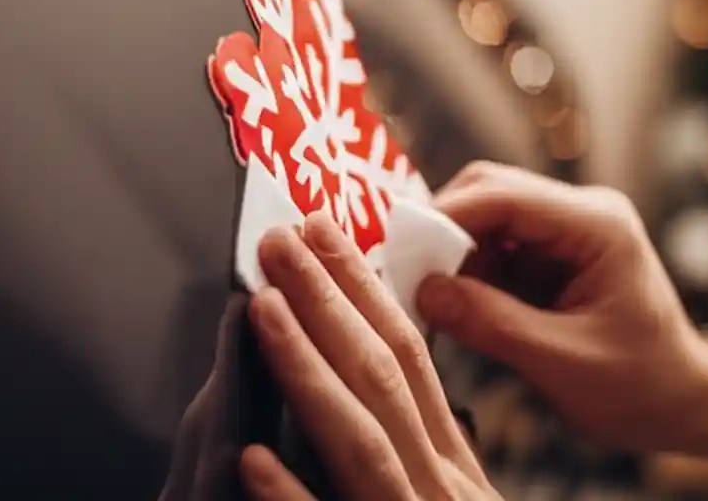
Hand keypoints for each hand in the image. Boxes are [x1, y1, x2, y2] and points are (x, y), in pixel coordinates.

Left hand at [241, 211, 500, 500]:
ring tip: (262, 307)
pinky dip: (291, 493)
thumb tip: (370, 381)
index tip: (319, 232)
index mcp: (455, 466)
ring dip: (308, 371)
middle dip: (327, 302)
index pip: (408, 358)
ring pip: (360, 442)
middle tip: (278, 239)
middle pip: (382, 379)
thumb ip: (420, 455)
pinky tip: (251, 457)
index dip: (363, 290)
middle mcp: (440, 489)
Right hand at [415, 162, 707, 473]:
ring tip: (427, 298)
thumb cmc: (642, 387)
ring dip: (452, 254)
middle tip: (404, 274)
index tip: (399, 250)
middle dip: (442, 230)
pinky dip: (467, 273)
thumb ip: (493, 324)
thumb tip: (424, 291)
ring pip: (485, 218)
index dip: (445, 217)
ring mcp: (566, 231)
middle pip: (489, 191)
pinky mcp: (552, 255)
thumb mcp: (563, 362)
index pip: (504, 196)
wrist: (686, 402)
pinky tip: (455, 307)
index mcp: (597, 226)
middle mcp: (582, 213)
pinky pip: (494, 248)